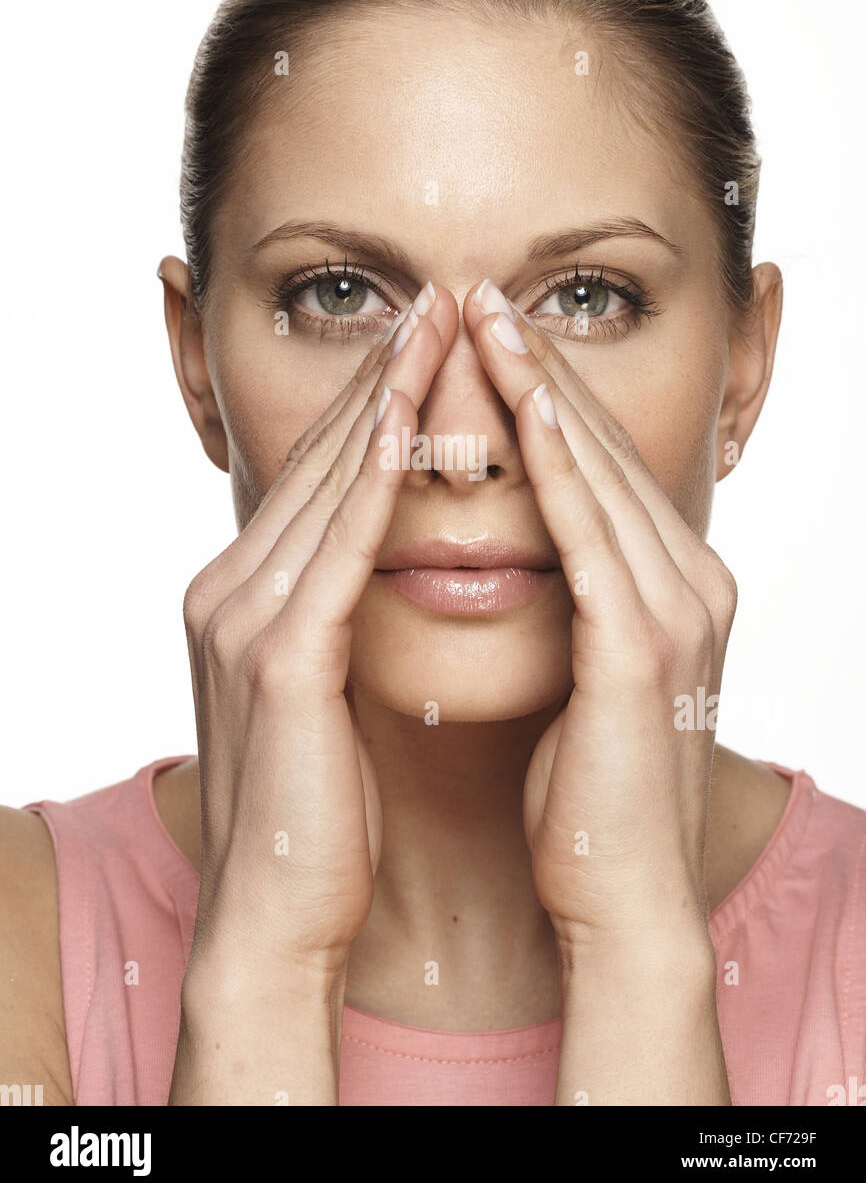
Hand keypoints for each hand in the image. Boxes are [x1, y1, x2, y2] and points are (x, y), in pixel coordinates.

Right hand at [180, 285, 457, 987]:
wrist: (279, 913)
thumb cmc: (320, 809)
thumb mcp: (321, 689)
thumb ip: (334, 612)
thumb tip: (373, 565)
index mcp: (243, 593)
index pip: (319, 472)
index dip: (374, 395)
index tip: (429, 333)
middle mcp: (230, 588)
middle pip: (321, 455)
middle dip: (386, 368)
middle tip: (443, 291)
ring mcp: (247, 618)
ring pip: (332, 480)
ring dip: (391, 394)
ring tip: (443, 319)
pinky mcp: (282, 658)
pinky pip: (343, 545)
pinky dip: (380, 474)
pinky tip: (417, 416)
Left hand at [464, 287, 737, 954]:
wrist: (616, 894)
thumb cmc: (584, 793)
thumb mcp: (581, 671)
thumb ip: (571, 599)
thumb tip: (525, 551)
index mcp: (673, 583)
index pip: (596, 461)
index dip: (540, 387)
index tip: (483, 327)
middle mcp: (690, 579)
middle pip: (599, 444)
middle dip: (534, 361)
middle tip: (476, 288)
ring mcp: (676, 607)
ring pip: (594, 468)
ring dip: (536, 383)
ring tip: (481, 311)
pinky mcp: (641, 644)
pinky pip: (588, 529)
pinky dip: (554, 458)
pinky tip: (518, 399)